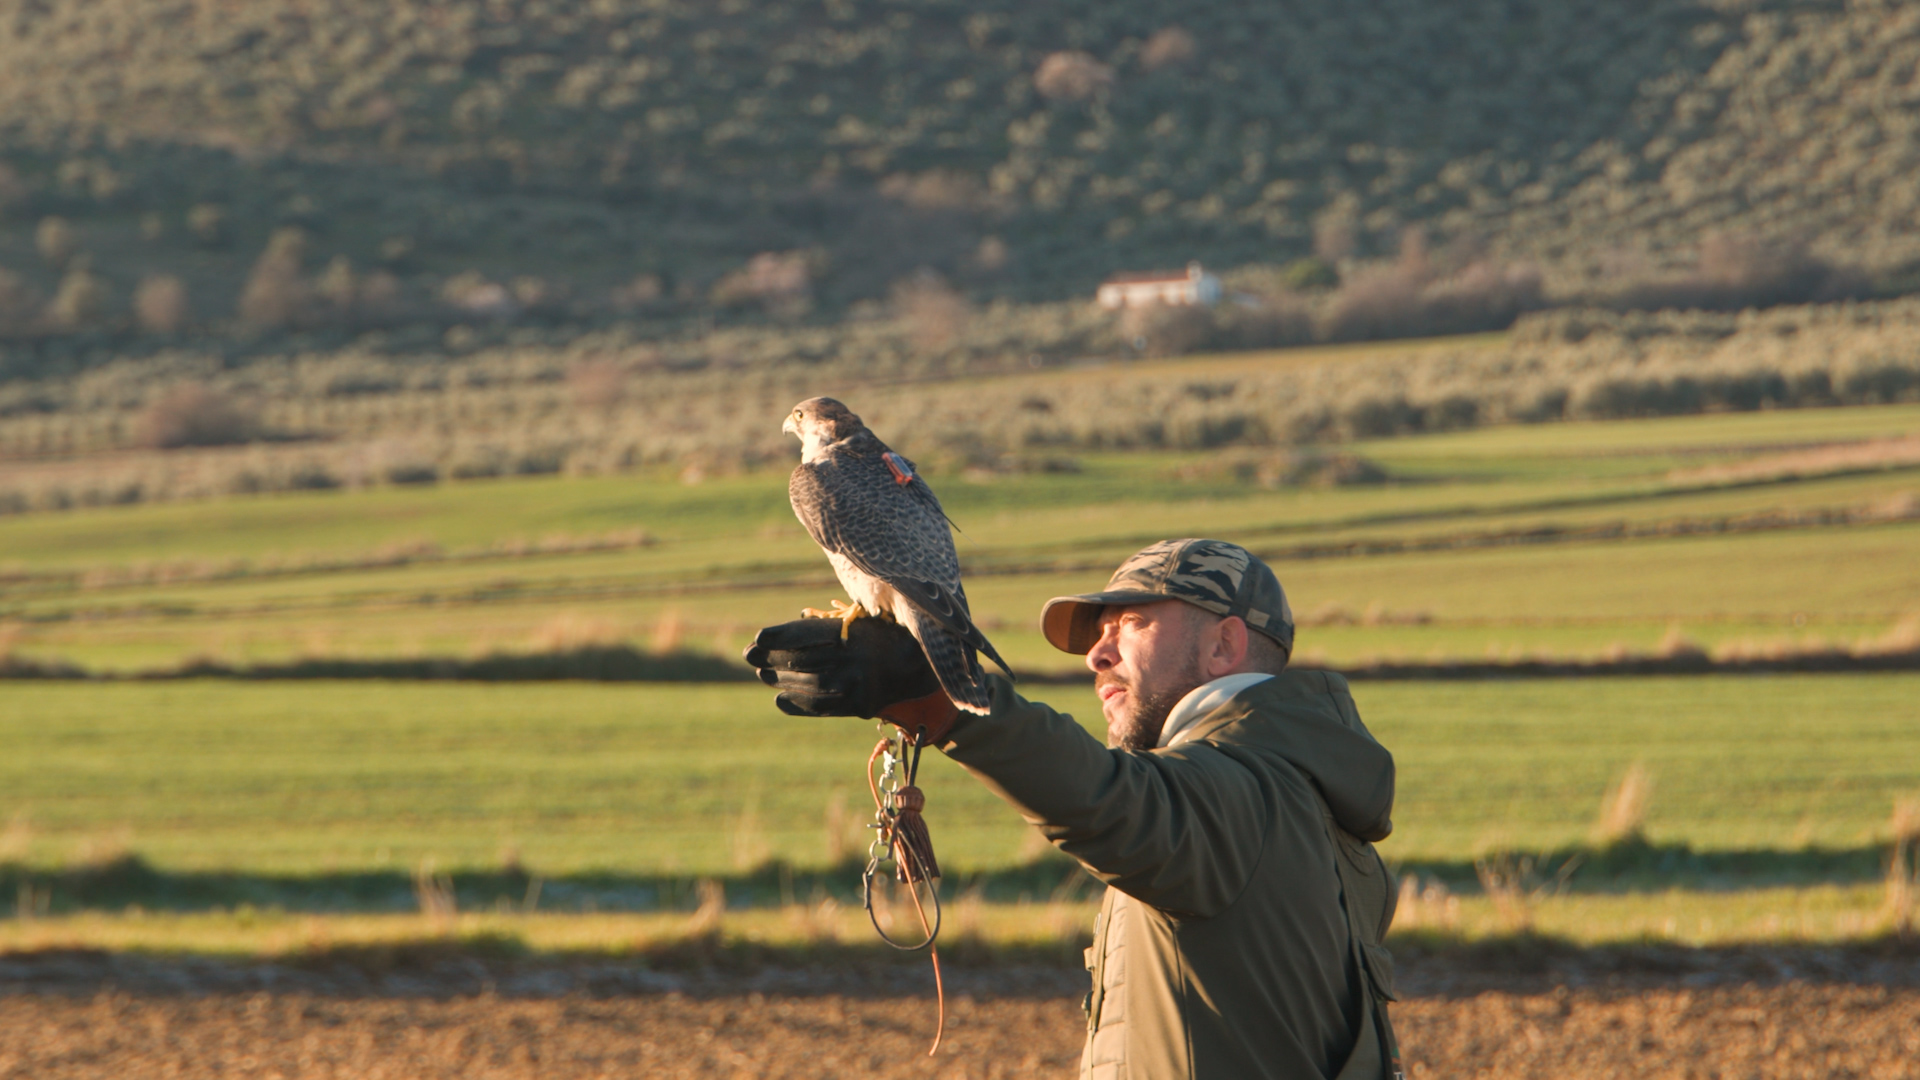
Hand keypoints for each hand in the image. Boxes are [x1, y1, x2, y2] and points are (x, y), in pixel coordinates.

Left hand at [743, 617, 958, 739]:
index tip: (757, 638)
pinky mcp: (861, 706)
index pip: (807, 634)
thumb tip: (791, 623)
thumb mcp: (862, 620)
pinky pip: (823, 707)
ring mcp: (858, 685)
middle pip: (803, 660)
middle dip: (772, 658)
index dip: (779, 636)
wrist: (920, 668)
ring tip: (764, 674)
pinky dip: (799, 704)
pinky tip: (781, 700)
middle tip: (751, 656)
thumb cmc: (885, 635)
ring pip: (809, 684)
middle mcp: (856, 659)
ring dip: (782, 680)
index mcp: (855, 632)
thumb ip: (829, 624)